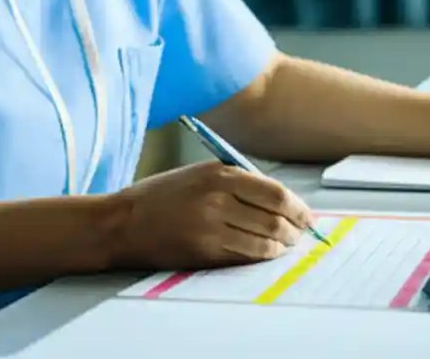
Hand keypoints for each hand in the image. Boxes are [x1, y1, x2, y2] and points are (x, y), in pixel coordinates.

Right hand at [110, 161, 312, 270]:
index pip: (274, 192)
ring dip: (281, 246)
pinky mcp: (204, 251)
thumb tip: (277, 201)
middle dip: (295, 229)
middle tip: (300, 235)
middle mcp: (218, 198)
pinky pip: (245, 256)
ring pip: (264, 240)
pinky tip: (265, 254)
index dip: (297, 207)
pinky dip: (262, 257)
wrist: (123, 223)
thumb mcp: (198, 176)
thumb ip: (235, 183)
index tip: (306, 216)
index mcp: (219, 174)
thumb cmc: (160, 198)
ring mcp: (211, 226)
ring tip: (285, 247)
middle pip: (274, 217)